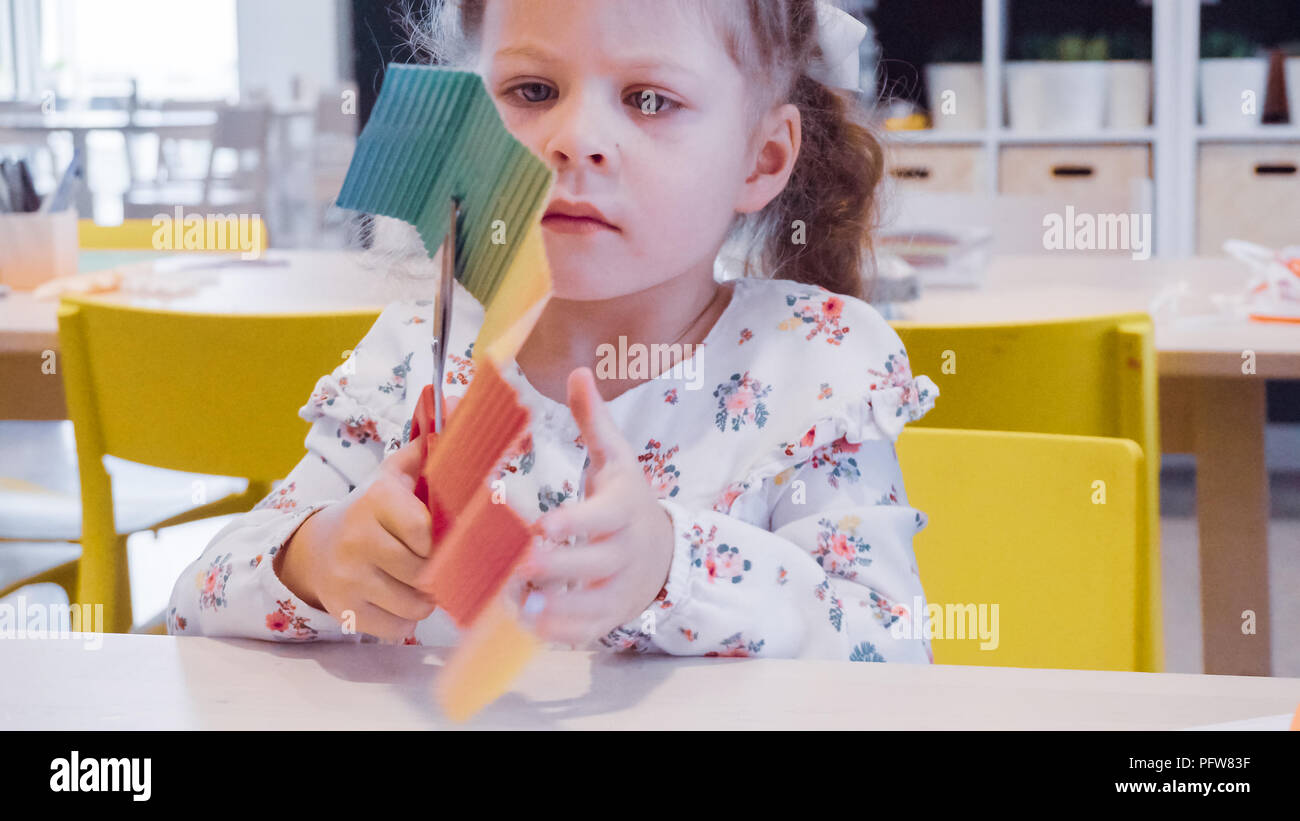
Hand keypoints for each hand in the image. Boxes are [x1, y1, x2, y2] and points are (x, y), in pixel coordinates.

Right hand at [276, 437, 437, 641]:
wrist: (314, 548)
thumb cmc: (370, 512)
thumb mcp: (393, 476)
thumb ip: (426, 448)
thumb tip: (457, 404)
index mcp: (375, 500)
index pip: (426, 531)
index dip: (440, 541)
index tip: (440, 538)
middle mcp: (357, 539)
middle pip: (425, 573)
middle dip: (436, 572)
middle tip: (432, 563)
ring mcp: (348, 578)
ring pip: (416, 605)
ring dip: (424, 599)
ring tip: (416, 582)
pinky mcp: (344, 611)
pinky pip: (397, 629)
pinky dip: (404, 621)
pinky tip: (396, 601)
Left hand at [510, 367, 674, 646]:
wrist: (663, 552)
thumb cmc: (627, 500)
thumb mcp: (617, 459)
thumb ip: (594, 421)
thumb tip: (579, 372)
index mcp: (623, 510)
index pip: (604, 517)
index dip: (577, 522)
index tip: (544, 525)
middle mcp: (625, 552)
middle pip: (594, 563)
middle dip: (556, 566)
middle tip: (518, 565)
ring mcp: (619, 589)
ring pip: (590, 603)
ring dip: (554, 606)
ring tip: (517, 604)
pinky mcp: (610, 616)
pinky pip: (587, 630)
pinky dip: (561, 631)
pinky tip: (528, 625)